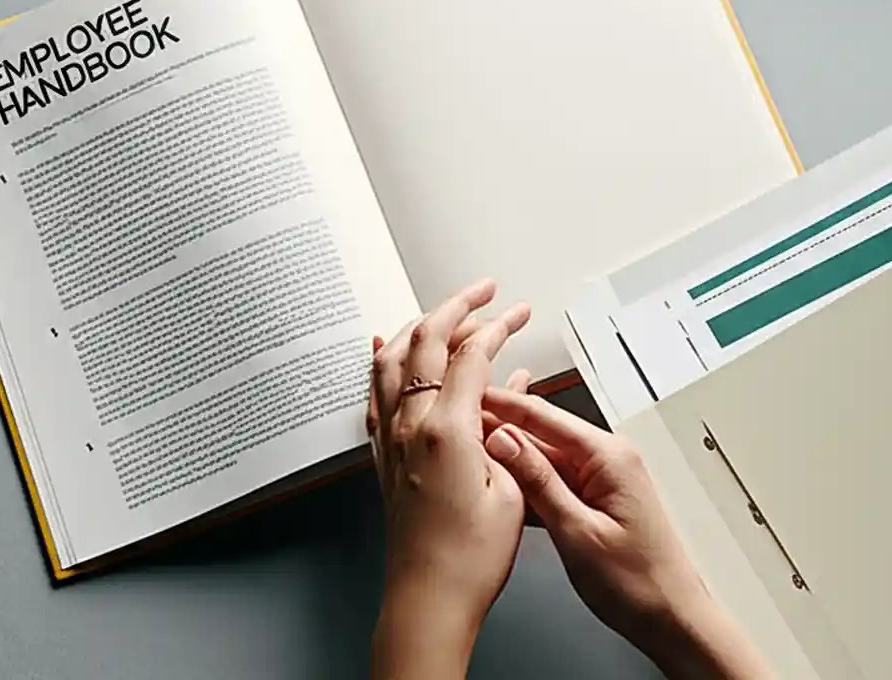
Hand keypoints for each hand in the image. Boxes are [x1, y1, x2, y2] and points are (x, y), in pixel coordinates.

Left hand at [368, 280, 530, 679]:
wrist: (428, 599)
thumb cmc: (468, 558)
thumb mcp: (511, 490)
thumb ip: (508, 434)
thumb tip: (511, 400)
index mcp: (446, 430)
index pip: (471, 354)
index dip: (498, 326)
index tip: (517, 313)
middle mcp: (410, 425)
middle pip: (426, 341)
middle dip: (457, 306)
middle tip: (483, 292)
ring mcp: (390, 439)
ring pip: (392, 358)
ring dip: (418, 326)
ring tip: (441, 312)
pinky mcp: (382, 457)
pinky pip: (374, 392)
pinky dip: (383, 362)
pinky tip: (385, 351)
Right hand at [481, 388, 772, 679]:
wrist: (671, 620)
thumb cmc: (639, 584)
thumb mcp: (577, 531)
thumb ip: (539, 481)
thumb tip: (505, 440)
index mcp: (609, 456)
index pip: (543, 415)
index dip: (501, 403)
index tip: (467, 394)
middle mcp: (608, 460)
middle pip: (542, 433)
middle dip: (499, 427)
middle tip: (455, 425)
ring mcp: (602, 480)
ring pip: (544, 459)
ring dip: (509, 458)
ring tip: (467, 454)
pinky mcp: (596, 501)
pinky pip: (554, 482)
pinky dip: (526, 485)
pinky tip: (500, 488)